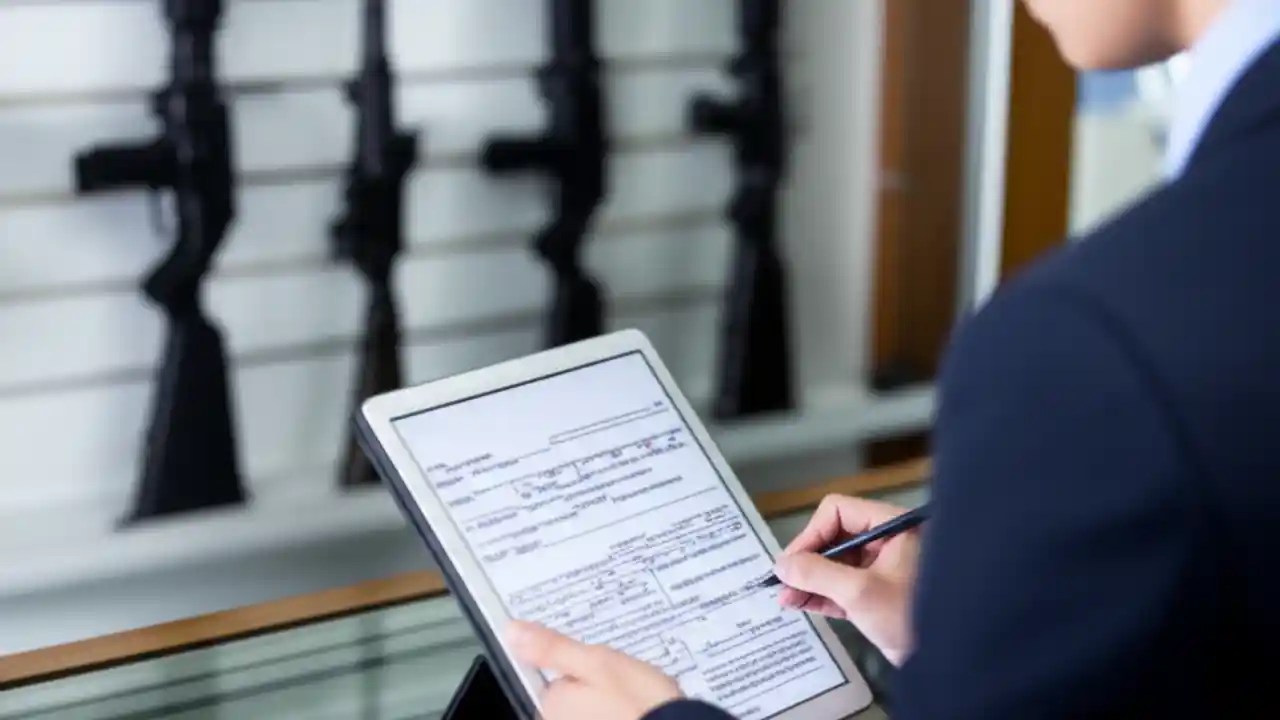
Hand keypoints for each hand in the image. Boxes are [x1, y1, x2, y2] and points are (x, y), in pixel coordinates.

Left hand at [508, 621, 682, 719]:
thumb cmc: (639, 702)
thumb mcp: (597, 662)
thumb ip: (552, 648)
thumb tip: (511, 631)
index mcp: (553, 705)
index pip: (560, 680)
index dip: (587, 670)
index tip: (612, 672)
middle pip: (575, 699)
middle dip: (600, 690)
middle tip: (630, 688)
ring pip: (594, 711)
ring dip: (614, 705)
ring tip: (641, 701)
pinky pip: (608, 715)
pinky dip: (624, 713)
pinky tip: (642, 712)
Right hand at [773, 495, 920, 664]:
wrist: (949, 658)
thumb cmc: (911, 615)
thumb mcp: (859, 591)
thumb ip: (816, 573)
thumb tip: (781, 564)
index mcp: (892, 526)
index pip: (839, 512)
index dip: (811, 534)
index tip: (792, 562)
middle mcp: (888, 541)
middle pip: (834, 538)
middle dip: (806, 561)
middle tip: (782, 581)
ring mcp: (883, 569)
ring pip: (835, 565)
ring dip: (808, 580)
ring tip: (784, 597)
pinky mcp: (878, 595)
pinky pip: (842, 587)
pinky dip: (821, 594)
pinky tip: (799, 603)